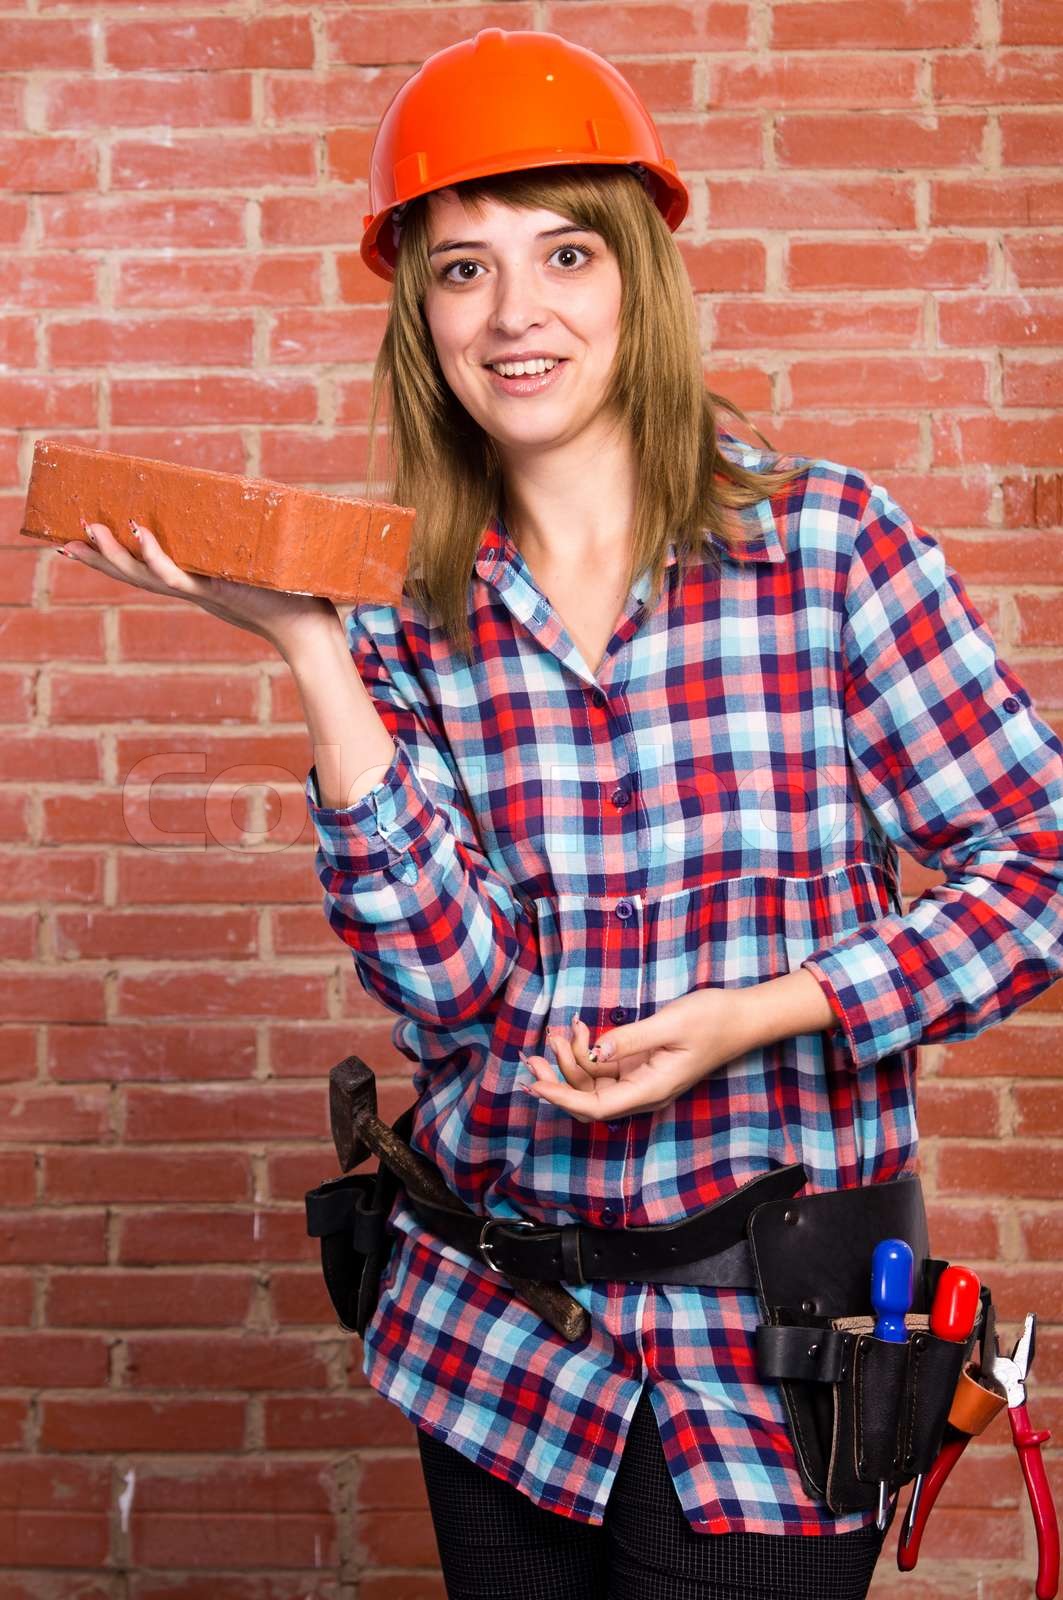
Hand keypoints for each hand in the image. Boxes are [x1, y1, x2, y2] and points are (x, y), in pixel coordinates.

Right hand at [61, 520, 337, 651]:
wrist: (312, 631)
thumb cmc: (291, 595)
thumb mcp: (259, 563)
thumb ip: (246, 540)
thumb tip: (251, 496)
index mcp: (196, 583)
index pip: (145, 570)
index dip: (113, 559)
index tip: (79, 541)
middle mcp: (193, 589)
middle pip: (134, 575)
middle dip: (98, 560)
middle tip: (62, 543)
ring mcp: (202, 592)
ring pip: (146, 576)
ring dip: (115, 556)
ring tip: (89, 531)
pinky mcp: (217, 592)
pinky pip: (179, 577)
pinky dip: (156, 558)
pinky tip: (138, 535)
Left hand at [518, 990, 750, 1123]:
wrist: (741, 1017)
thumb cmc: (712, 1020)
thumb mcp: (671, 1024)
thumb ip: (632, 1039)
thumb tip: (595, 1052)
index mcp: (651, 1090)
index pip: (596, 1107)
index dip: (562, 1098)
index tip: (535, 1085)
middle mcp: (643, 1093)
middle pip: (588, 1100)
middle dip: (557, 1081)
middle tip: (531, 1057)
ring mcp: (641, 1081)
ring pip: (593, 1084)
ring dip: (570, 1061)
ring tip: (560, 1030)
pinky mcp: (641, 1067)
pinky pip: (605, 1069)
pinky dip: (586, 1052)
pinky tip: (578, 1029)